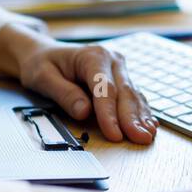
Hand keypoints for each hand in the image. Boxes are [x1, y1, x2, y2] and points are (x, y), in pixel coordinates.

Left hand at [0, 26, 156, 143]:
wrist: (43, 53)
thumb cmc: (42, 63)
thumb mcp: (43, 77)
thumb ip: (64, 94)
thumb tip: (84, 112)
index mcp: (92, 56)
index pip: (104, 89)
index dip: (110, 113)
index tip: (114, 133)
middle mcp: (111, 60)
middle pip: (124, 93)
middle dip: (132, 119)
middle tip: (139, 139)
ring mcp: (119, 69)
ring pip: (133, 96)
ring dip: (141, 117)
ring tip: (147, 136)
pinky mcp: (121, 79)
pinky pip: (134, 97)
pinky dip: (141, 112)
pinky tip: (149, 125)